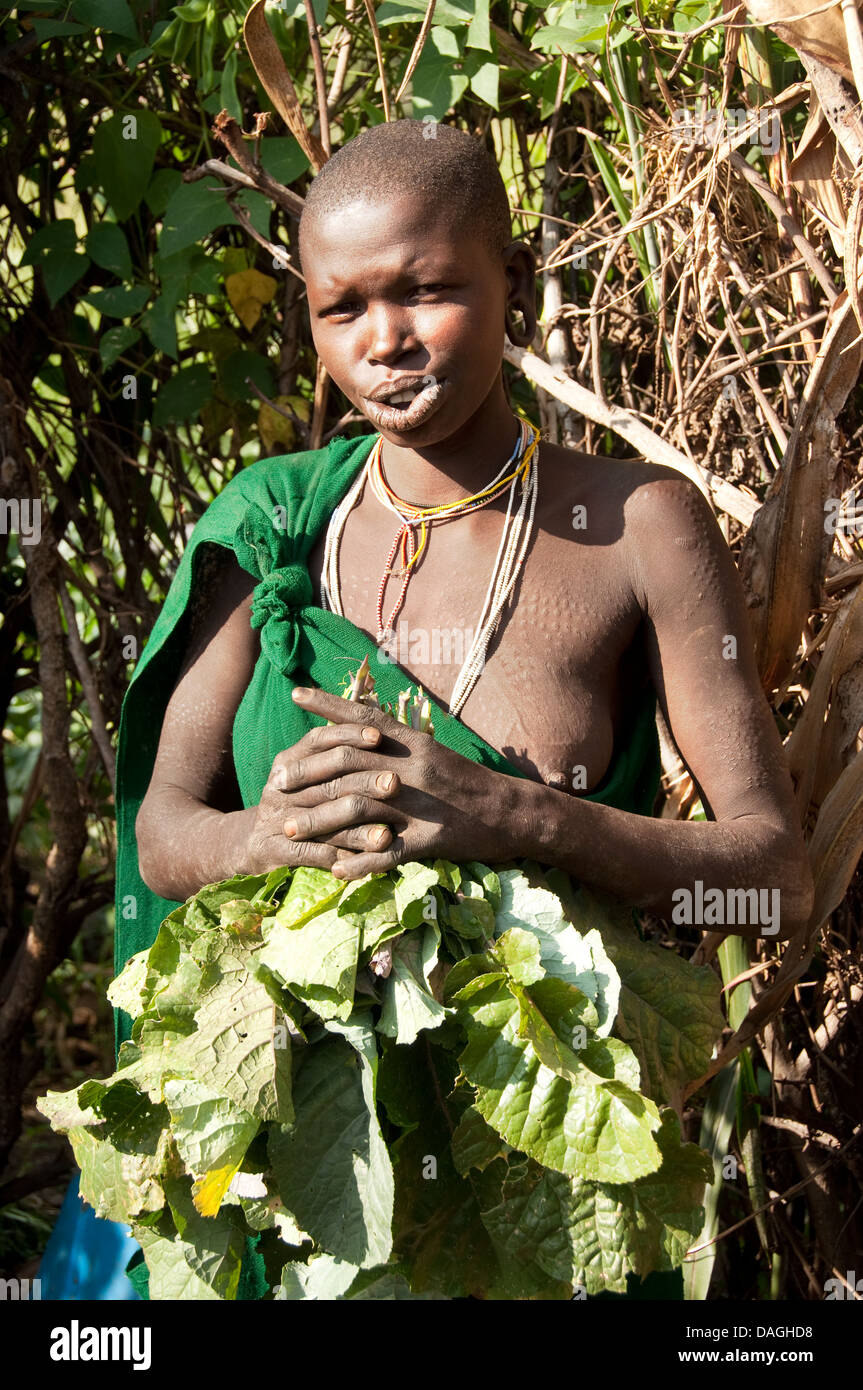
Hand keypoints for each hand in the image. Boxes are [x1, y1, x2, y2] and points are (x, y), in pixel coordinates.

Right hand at [246, 719, 402, 873]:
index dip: (348, 735)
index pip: (318, 741)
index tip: (379, 736)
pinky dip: (340, 856)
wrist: (254, 843)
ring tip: (387, 834)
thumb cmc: (296, 801)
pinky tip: (362, 863)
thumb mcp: (307, 773)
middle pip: (326, 780)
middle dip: (363, 780)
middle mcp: (280, 787)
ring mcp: (276, 819)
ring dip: (357, 828)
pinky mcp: (275, 851)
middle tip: (395, 783)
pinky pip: (313, 854)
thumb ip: (333, 752)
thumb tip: (379, 726)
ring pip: (322, 820)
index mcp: (288, 761)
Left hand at [289, 685, 523, 878]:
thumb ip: (400, 740)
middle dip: (307, 775)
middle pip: (347, 768)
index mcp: (413, 744)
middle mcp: (411, 769)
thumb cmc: (472, 781)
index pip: (362, 719)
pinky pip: (387, 853)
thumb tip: (365, 725)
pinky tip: (335, 872)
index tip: (294, 696)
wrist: (515, 812)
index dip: (326, 706)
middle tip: (274, 783)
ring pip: (357, 812)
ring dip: (319, 823)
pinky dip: (359, 863)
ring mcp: (418, 806)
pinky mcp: (428, 841)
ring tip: (288, 831)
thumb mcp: (435, 750)